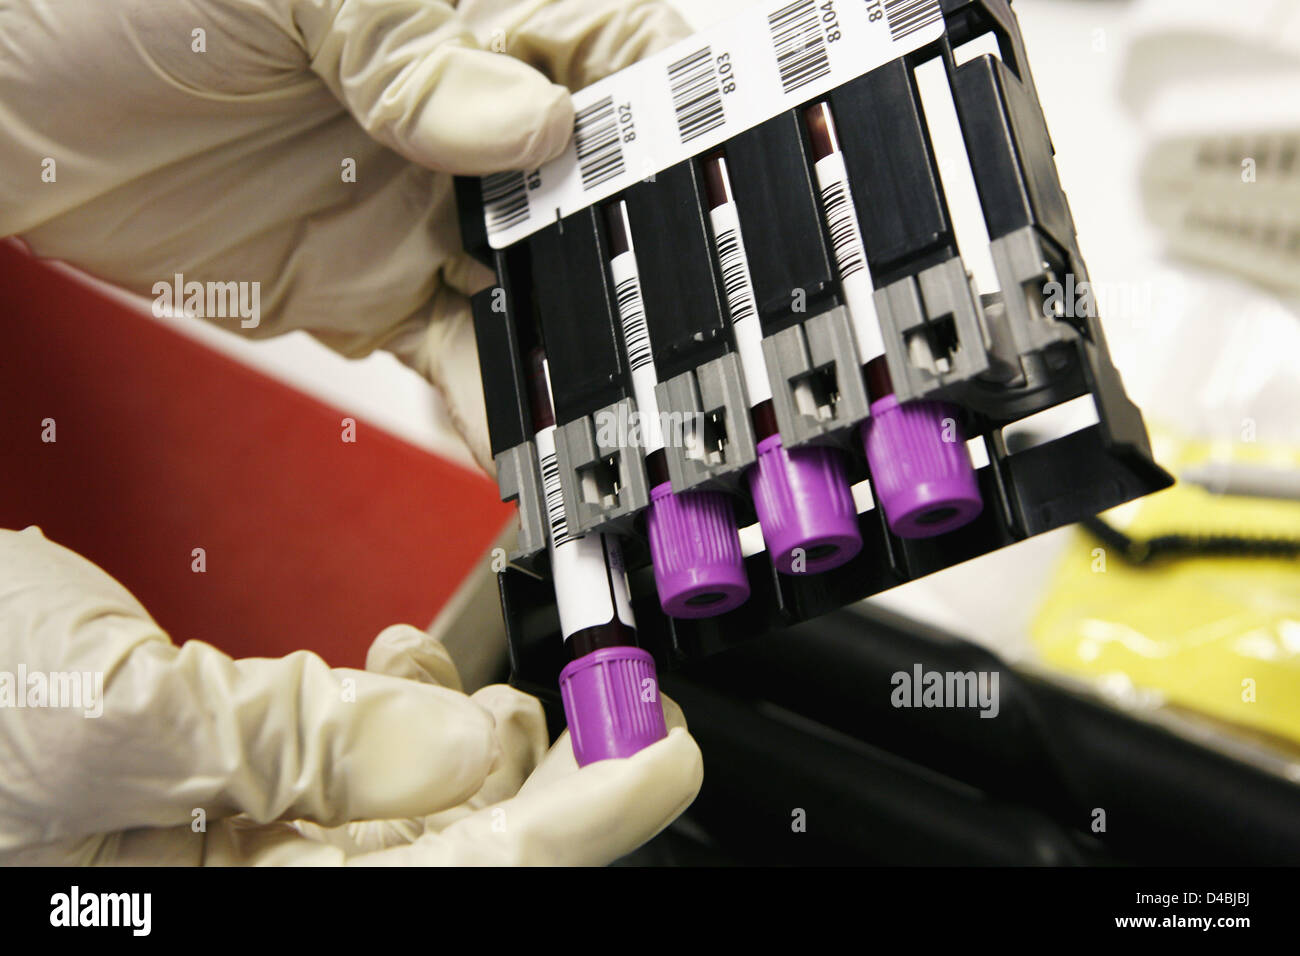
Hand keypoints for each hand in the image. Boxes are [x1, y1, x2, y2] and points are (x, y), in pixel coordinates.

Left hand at [0, 0, 690, 467]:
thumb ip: (424, 44)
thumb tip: (537, 124)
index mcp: (472, 11)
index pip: (623, 59)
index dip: (694, 117)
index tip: (743, 183)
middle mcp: (466, 116)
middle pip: (601, 192)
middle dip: (653, 255)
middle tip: (697, 322)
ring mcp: (425, 212)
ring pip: (543, 289)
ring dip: (591, 347)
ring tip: (640, 403)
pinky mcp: (372, 292)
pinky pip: (459, 361)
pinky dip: (503, 408)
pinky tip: (546, 444)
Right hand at [0, 527, 702, 864]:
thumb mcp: (98, 711)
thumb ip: (284, 739)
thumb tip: (451, 744)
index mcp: (225, 898)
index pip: (459, 876)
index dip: (581, 819)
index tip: (661, 750)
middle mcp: (257, 882)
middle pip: (461, 848)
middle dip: (545, 773)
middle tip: (594, 692)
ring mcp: (252, 845)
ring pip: (422, 812)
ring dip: (472, 733)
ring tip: (456, 662)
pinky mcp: (246, 794)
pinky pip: (360, 774)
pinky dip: (402, 713)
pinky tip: (392, 662)